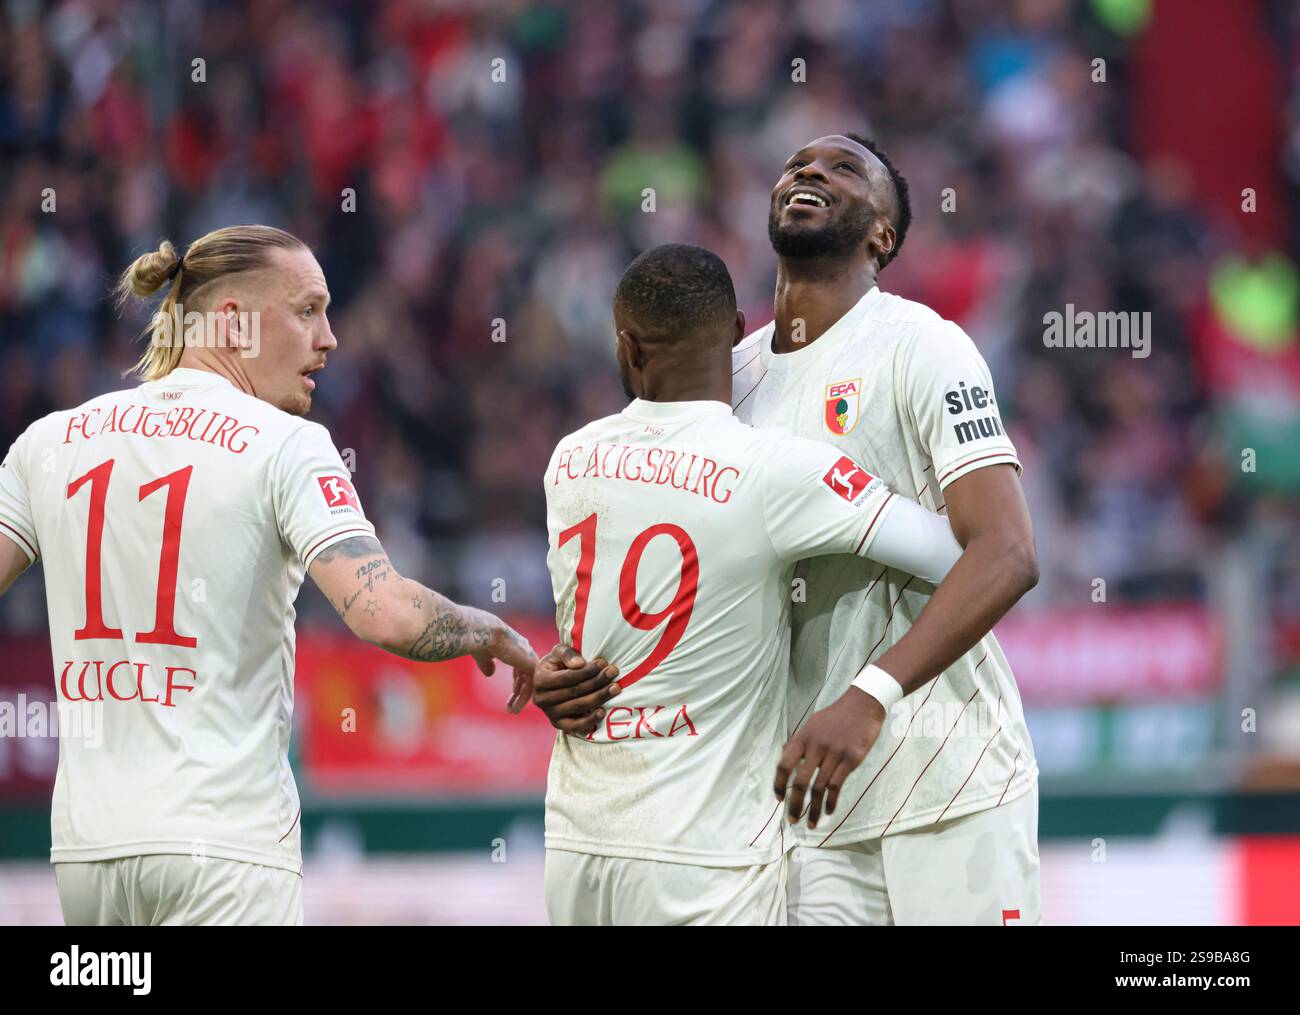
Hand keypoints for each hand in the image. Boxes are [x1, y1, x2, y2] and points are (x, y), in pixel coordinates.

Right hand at [470, 618, 539, 714]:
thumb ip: (487, 663)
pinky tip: (514, 709)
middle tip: (511, 707)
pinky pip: (530, 686)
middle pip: (526, 675)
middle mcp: (525, 651)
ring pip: (529, 683)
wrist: (486, 634)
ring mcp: (530, 658)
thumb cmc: (481, 640)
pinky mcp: (531, 665)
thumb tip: (490, 674)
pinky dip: (523, 699)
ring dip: (520, 699)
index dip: (517, 681)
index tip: (511, 694)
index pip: (521, 666)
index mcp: (516, 646)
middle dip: (518, 692)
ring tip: (512, 712)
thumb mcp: (484, 655)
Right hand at [532, 644, 620, 735]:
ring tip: (615, 688)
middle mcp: (542, 699)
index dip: (586, 671)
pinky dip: (589, 720)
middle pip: (575, 691)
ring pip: (578, 706)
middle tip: (613, 672)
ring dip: (599, 697)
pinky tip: (602, 712)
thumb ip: (566, 654)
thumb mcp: (558, 652)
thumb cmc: (557, 664)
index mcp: (540, 680)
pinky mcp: (558, 724)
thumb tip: (579, 663)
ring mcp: (550, 713)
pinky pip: (575, 726)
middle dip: (597, 681)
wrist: (549, 683)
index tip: (603, 663)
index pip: (568, 677)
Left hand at [775, 687, 885, 829]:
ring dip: (813, 809)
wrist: (863, 705)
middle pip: (800, 782)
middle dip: (795, 805)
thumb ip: (799, 741)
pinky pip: (837, 785)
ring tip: (810, 824)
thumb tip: (784, 753)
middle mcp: (816, 746)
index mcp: (803, 738)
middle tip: (792, 820)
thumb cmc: (836, 716)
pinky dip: (831, 802)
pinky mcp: (851, 759)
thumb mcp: (812, 723)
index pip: (784, 765)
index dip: (779, 784)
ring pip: (819, 788)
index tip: (779, 799)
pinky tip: (828, 811)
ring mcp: (834, 753)